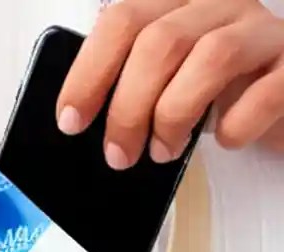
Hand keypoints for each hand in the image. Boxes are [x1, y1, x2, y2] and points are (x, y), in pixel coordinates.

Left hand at [58, 0, 283, 168]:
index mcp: (177, 2)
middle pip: (160, 41)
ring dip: (174, 115)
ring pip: (211, 57)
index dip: (89, 73)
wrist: (281, 101)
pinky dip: (235, 124)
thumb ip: (130, 80)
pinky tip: (225, 140)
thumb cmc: (216, 91)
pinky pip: (265, 92)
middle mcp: (221, 4)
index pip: (121, 20)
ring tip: (163, 151)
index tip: (71, 121)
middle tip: (118, 154)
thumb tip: (78, 119)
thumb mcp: (165, 77)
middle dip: (129, 107)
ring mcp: (263, 30)